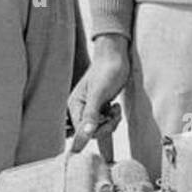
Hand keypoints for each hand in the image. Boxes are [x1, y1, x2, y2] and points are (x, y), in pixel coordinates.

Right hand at [70, 33, 130, 152]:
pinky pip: (106, 121)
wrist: (116, 57)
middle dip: (105, 126)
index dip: (93, 132)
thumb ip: (91, 115)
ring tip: (115, 109)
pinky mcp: (101, 106)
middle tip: (113, 115)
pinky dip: (113, 117)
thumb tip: (86, 134)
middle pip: (91, 132)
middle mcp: (80, 108)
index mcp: (75, 105)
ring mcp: (91, 108)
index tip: (107, 125)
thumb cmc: (106, 72)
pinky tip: (115, 107)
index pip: (81, 131)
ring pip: (100, 128)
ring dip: (111, 122)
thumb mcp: (98, 94)